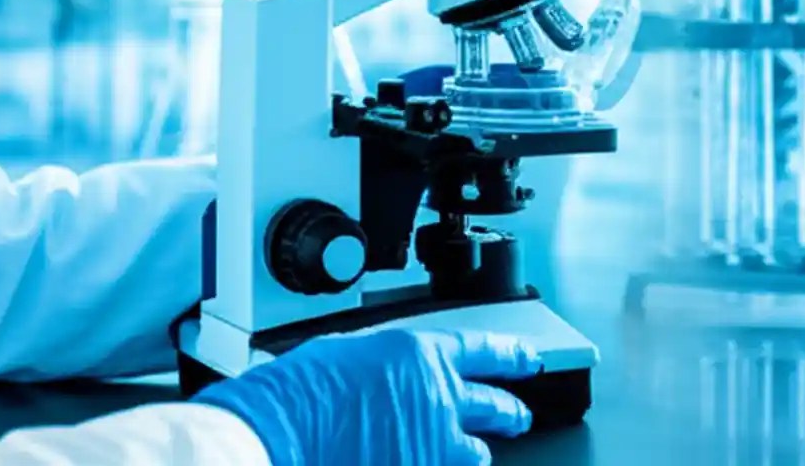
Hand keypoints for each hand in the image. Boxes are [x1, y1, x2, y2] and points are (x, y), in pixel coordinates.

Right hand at [194, 329, 541, 465]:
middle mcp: (436, 399)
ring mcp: (433, 447)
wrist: (276, 436)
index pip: (483, 350)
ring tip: (458, 453)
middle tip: (518, 415)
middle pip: (494, 406)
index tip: (528, 359)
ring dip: (468, 453)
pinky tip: (417, 462)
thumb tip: (391, 378)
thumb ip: (384, 366)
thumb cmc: (295, 394)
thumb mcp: (345, 354)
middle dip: (511, 411)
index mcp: (416, 356)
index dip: (511, 354)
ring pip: (474, 454)